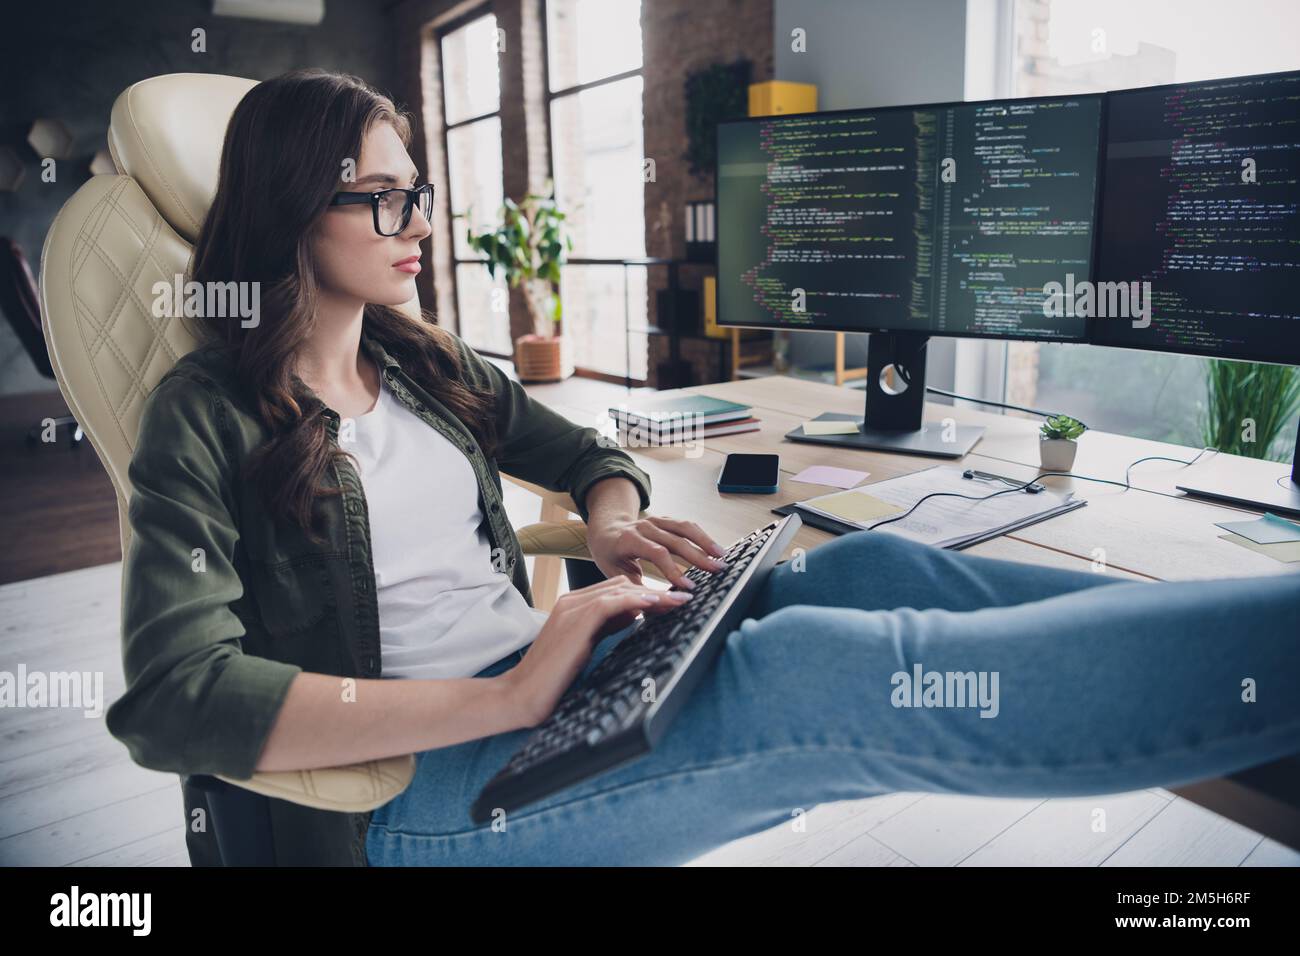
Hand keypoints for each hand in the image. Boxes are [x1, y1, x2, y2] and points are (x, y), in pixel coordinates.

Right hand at [500, 575, 693, 726]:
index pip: (617, 590)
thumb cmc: (553, 678)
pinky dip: (635, 600)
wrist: (522, 694)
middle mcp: (572, 601)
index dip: (647, 593)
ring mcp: (572, 608)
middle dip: (655, 591)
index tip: (672, 602)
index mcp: (573, 606)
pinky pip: (611, 602)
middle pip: (622, 585)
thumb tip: (635, 615)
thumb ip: (606, 627)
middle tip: (683, 599)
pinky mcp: (575, 621)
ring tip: (679, 600)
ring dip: (654, 594)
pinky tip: (655, 603)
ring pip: (621, 590)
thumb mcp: (585, 646)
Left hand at [586, 515, 728, 590]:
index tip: (689, 586)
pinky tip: (714, 547)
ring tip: (722, 556)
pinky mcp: (665, 519)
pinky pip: (686, 525)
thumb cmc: (610, 555)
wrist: (606, 529)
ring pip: (685, 528)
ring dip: (705, 542)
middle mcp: (644, 527)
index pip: (656, 553)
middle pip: (675, 540)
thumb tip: (658, 608)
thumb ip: (636, 590)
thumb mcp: (615, 575)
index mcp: (628, 540)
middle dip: (698, 557)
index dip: (674, 569)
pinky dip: (702, 535)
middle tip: (716, 571)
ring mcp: (655, 520)